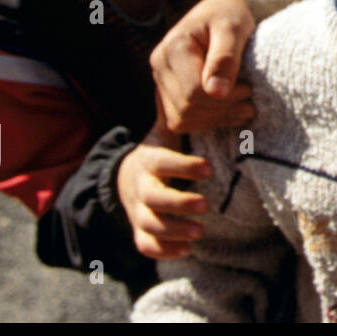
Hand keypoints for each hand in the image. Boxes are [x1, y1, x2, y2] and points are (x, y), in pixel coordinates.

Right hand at [116, 125, 212, 259]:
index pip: (161, 163)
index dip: (182, 166)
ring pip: (149, 225)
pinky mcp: (139, 230)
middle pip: (153, 198)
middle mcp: (140, 187)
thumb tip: (203, 84)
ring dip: (174, 230)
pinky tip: (186, 250)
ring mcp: (137, 210)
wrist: (127, 176)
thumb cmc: (158, 151)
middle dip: (178, 204)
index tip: (209, 168)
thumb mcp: (163, 132)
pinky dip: (163, 250)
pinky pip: (145, 245)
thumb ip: (178, 115)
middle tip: (206, 205)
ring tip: (200, 231)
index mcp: (148, 160)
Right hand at [151, 0, 256, 133]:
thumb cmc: (228, 15)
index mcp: (173, 48)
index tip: (249, 89)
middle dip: (223, 110)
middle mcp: (159, 66)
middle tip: (250, 102)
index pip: (194, 91)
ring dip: (216, 120)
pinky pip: (182, 122)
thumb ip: (225, 57)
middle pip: (188, 108)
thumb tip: (216, 92)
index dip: (225, 98)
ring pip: (182, 120)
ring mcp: (160, 82)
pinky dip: (207, 123)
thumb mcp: (233, 28)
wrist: (219, 12)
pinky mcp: (167, 94)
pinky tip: (230, 114)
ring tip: (245, 109)